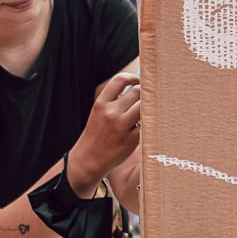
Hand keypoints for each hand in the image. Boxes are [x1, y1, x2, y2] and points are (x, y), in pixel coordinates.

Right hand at [68, 67, 141, 189]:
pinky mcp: (131, 140)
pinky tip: (145, 126)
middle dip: (143, 94)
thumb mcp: (98, 113)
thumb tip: (134, 86)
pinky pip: (147, 125)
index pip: (120, 80)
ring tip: (147, 111)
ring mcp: (121, 127)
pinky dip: (148, 124)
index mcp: (101, 104)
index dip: (133, 77)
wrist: (88, 160)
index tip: (138, 81)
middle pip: (137, 92)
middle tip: (146, 99)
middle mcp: (111, 113)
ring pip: (144, 107)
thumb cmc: (96, 134)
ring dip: (148, 108)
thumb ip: (113, 100)